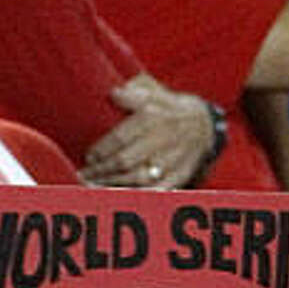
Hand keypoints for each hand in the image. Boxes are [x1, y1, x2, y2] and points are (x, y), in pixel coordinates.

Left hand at [81, 76, 214, 188]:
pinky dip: (136, 196)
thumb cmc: (168, 108)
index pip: (120, 138)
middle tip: (84, 175)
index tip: (88, 157)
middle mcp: (161, 139)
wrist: (204, 125)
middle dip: (102, 170)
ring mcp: (171, 160)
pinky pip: (155, 191)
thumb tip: (113, 93)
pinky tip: (119, 196)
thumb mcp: (152, 92)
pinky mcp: (178, 176)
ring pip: (137, 179)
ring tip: (94, 186)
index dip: (101, 150)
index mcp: (152, 117)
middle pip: (125, 161)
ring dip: (113, 185)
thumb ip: (132, 92)